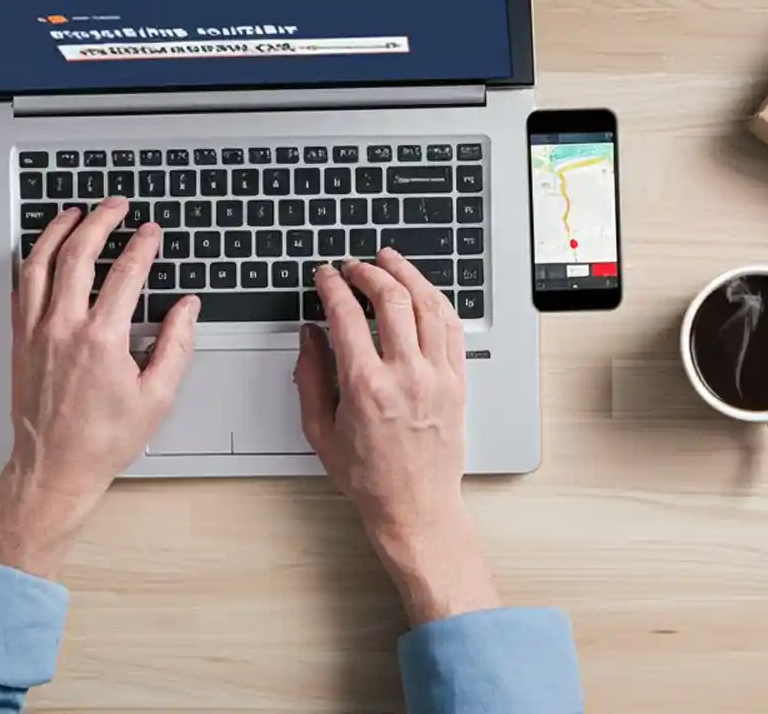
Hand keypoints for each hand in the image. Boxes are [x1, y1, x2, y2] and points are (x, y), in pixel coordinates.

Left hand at [0, 197, 198, 578]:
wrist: (56, 467)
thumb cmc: (105, 439)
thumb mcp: (158, 396)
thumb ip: (177, 345)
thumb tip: (187, 308)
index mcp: (103, 340)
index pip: (126, 275)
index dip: (143, 246)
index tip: (152, 232)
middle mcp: (64, 328)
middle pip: (79, 255)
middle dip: (101, 221)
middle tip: (117, 206)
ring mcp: (36, 332)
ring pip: (42, 263)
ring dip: (60, 231)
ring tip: (76, 212)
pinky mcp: (20, 341)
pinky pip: (22, 287)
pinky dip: (32, 259)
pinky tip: (43, 249)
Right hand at [295, 248, 499, 623]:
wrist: (415, 506)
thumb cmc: (368, 477)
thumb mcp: (320, 431)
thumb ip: (310, 376)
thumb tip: (310, 334)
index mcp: (365, 386)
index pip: (347, 315)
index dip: (332, 286)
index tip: (325, 276)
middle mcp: (405, 376)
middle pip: (391, 300)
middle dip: (369, 273)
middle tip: (355, 266)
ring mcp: (437, 377)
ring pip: (428, 306)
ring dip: (408, 276)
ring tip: (390, 261)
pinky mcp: (457, 383)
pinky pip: (451, 329)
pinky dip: (436, 302)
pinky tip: (423, 291)